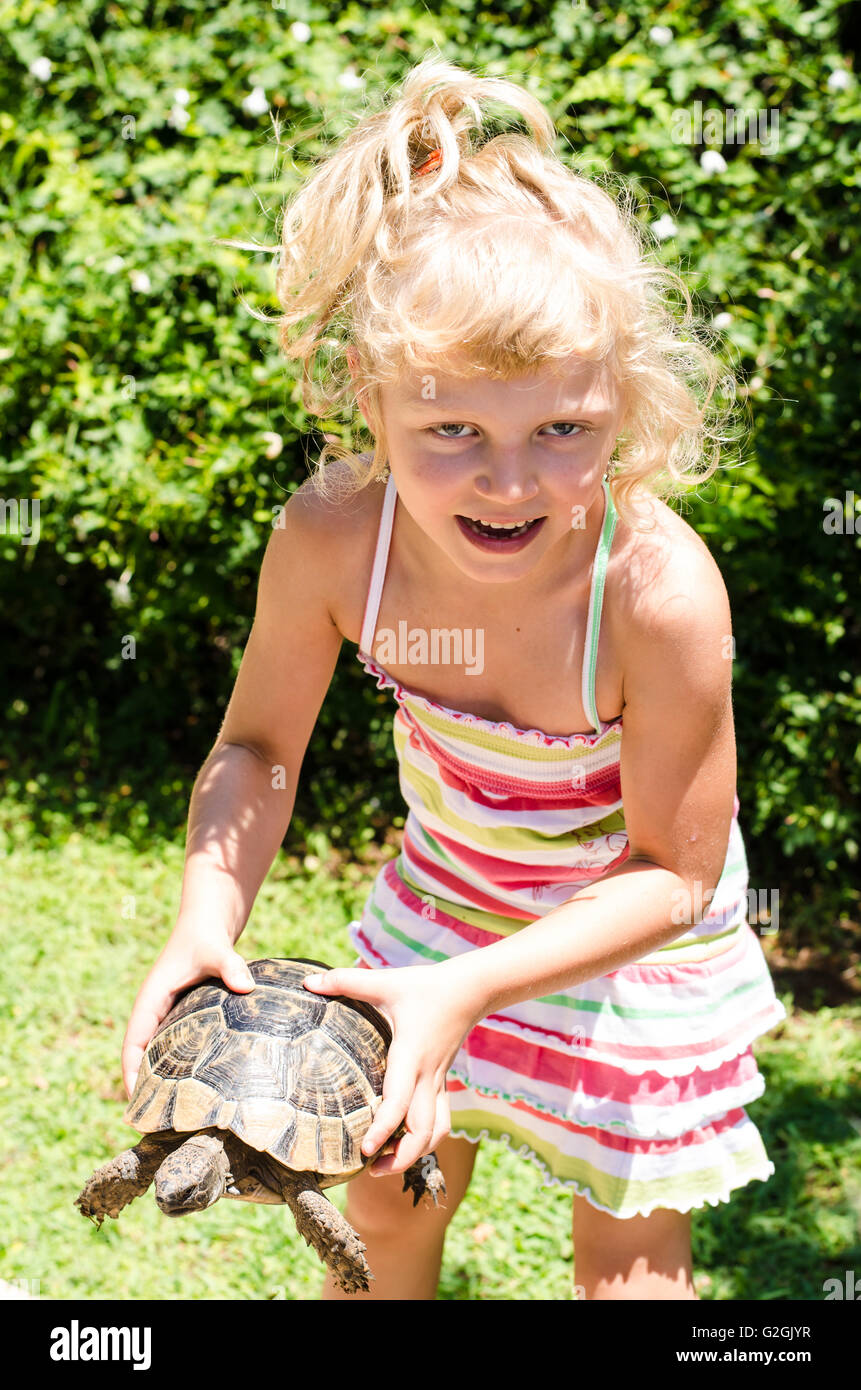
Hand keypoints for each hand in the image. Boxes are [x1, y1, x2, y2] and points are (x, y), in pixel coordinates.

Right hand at [122, 924, 254, 1100]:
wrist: (208, 924)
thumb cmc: (206, 938)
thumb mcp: (216, 950)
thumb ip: (229, 966)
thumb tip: (246, 987)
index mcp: (151, 1001)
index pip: (132, 1043)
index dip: (130, 1074)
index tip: (136, 1103)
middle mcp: (155, 1013)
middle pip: (142, 1058)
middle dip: (146, 1089)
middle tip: (157, 1125)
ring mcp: (169, 1017)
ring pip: (159, 1056)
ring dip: (164, 1082)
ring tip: (178, 1117)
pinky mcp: (185, 1019)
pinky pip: (177, 1049)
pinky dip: (181, 1070)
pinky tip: (201, 1091)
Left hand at [302, 963, 478, 1176]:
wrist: (471, 989)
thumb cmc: (425, 986)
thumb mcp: (385, 981)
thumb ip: (345, 981)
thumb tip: (307, 983)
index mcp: (411, 1055)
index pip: (400, 1102)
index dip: (383, 1130)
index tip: (365, 1151)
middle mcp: (427, 1075)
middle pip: (424, 1131)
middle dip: (401, 1158)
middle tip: (370, 1168)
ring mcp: (438, 1082)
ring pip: (437, 1132)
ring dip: (416, 1153)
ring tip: (386, 1164)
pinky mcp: (443, 1083)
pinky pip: (440, 1120)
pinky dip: (424, 1138)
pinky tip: (403, 1141)